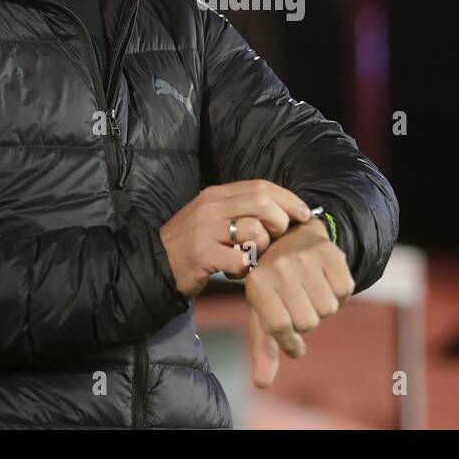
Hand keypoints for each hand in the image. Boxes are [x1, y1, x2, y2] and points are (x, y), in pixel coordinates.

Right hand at [159, 180, 312, 296]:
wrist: (155, 263)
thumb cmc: (192, 242)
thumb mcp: (213, 216)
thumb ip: (241, 209)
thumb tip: (283, 210)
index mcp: (216, 194)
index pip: (260, 186)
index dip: (287, 198)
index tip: (303, 213)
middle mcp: (211, 207)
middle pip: (261, 202)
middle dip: (280, 220)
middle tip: (280, 236)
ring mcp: (206, 230)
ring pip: (254, 230)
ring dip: (262, 247)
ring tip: (251, 256)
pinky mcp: (203, 255)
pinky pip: (241, 260)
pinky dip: (246, 268)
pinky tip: (236, 271)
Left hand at [246, 217, 353, 388]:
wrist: (290, 236)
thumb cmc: (274, 283)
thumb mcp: (263, 312)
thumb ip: (263, 349)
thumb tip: (262, 383)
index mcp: (258, 284)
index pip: (280, 327)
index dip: (290, 342)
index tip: (294, 344)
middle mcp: (279, 269)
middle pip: (307, 321)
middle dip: (307, 320)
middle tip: (300, 305)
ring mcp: (304, 258)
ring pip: (328, 308)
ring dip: (323, 306)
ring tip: (311, 290)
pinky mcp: (329, 252)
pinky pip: (345, 290)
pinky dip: (340, 292)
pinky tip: (326, 280)